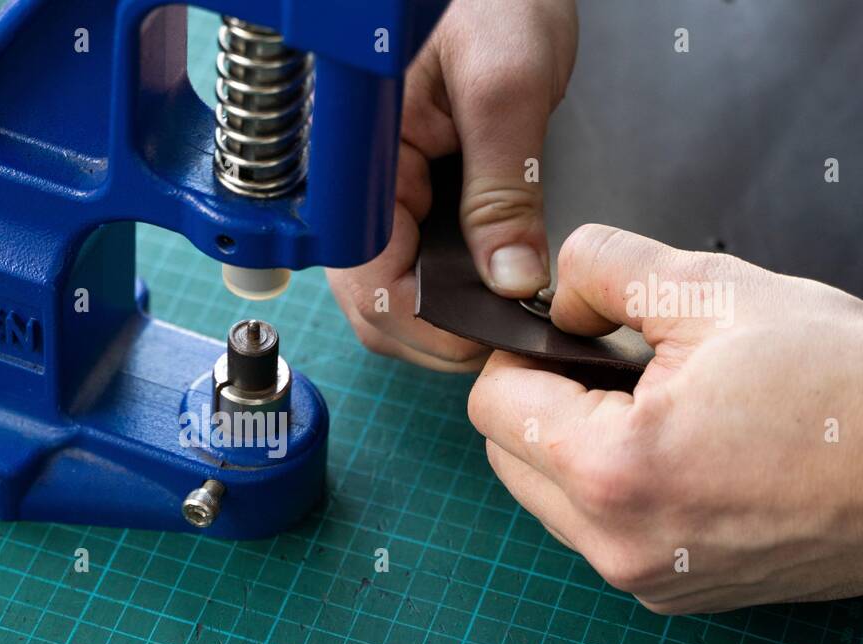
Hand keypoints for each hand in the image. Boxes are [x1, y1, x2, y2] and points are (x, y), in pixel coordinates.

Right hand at [327, 0, 577, 370]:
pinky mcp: (401, 199)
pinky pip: (410, 267)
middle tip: (502, 339)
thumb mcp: (506, 84)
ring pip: (389, 293)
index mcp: (354, 160)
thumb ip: (504, 187)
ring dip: (440, 319)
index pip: (365, 277)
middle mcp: (354, 187)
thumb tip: (509, 280)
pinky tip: (486, 292)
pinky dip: (446, 293)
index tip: (480, 341)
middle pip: (369, 300)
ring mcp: (376, 197)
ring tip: (500, 318)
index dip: (420, 324)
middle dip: (432, 333)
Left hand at [468, 224, 862, 613]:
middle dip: (540, 403)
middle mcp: (617, 543)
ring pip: (548, 500)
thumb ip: (608, 269)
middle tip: (613, 367)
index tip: (567, 336)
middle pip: (507, 458)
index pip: (492, 407)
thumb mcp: (719, 290)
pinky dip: (614, 491)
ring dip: (573, 449)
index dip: (520, 355)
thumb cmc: (849, 392)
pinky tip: (680, 455)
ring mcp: (646, 579)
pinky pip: (599, 533)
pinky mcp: (675, 595)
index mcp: (613, 471)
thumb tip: (556, 292)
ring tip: (657, 410)